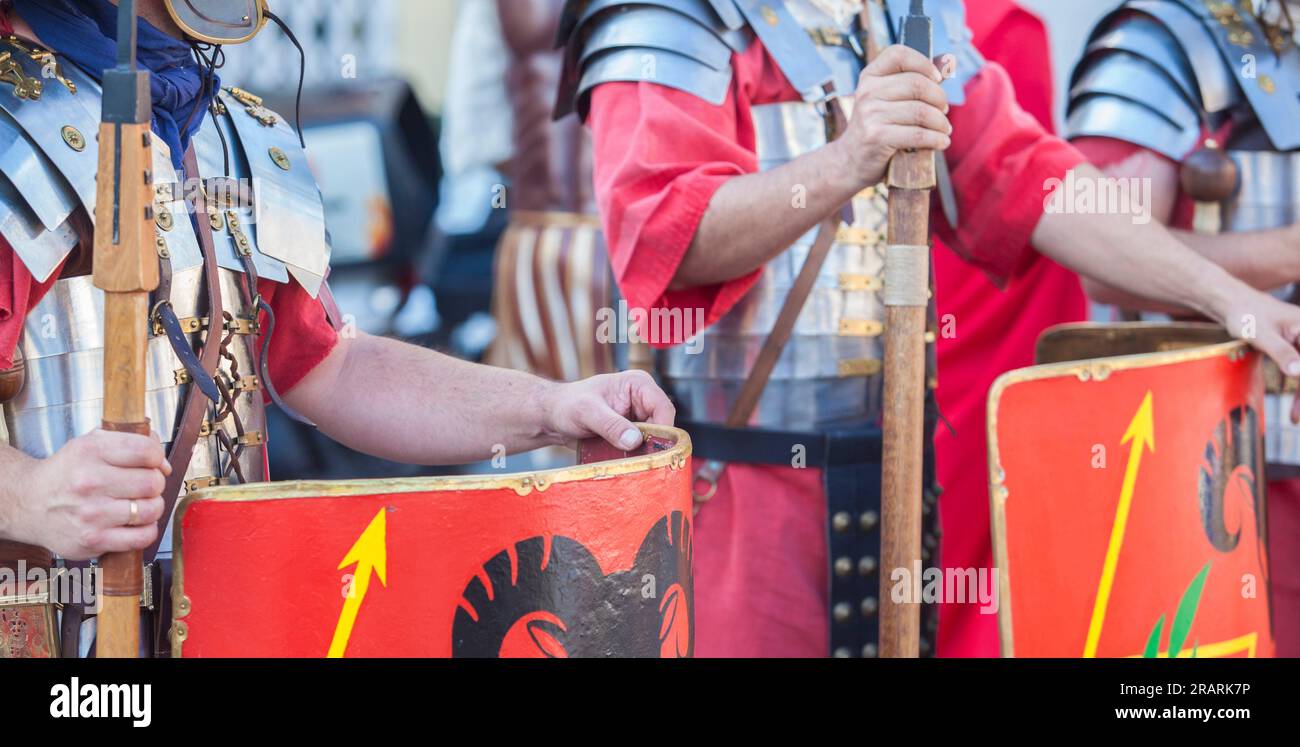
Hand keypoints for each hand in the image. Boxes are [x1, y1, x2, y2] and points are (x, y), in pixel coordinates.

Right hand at [0, 430, 169, 560]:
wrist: (28, 504)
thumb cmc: (67, 474)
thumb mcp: (90, 444)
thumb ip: (131, 441)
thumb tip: (163, 461)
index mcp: (91, 452)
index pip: (148, 452)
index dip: (157, 458)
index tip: (152, 464)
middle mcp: (89, 481)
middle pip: (153, 482)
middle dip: (155, 484)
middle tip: (142, 486)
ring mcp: (91, 514)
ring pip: (152, 510)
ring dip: (152, 507)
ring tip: (138, 504)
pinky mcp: (93, 540)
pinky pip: (142, 537)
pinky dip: (146, 530)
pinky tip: (134, 524)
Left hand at [540, 370, 675, 449]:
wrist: (553, 416)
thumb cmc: (566, 406)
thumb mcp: (587, 413)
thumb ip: (611, 425)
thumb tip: (634, 440)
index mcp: (638, 384)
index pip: (664, 409)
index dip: (662, 431)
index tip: (651, 452)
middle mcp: (643, 399)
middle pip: (662, 426)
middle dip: (652, 445)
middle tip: (637, 462)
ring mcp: (638, 416)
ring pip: (654, 440)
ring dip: (642, 453)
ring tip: (626, 462)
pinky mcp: (632, 431)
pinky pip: (642, 447)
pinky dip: (635, 456)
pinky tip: (622, 462)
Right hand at [835, 45, 953, 186]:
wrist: (849, 161)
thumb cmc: (876, 128)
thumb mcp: (887, 100)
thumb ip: (913, 81)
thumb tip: (947, 62)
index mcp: (870, 76)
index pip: (899, 54)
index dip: (924, 63)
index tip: (938, 78)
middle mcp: (867, 92)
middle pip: (917, 84)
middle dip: (939, 98)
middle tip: (944, 111)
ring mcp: (870, 114)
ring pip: (920, 111)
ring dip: (940, 123)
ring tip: (944, 129)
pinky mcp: (876, 137)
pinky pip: (917, 134)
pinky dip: (936, 139)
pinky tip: (941, 142)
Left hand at [1220, 290, 1299, 422]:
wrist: (1234, 304)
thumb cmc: (1245, 314)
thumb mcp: (1261, 334)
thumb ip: (1281, 351)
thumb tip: (1298, 372)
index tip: (1299, 407)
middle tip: (1295, 417)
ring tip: (1294, 418)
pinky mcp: (1298, 349)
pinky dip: (1299, 390)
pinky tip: (1295, 409)